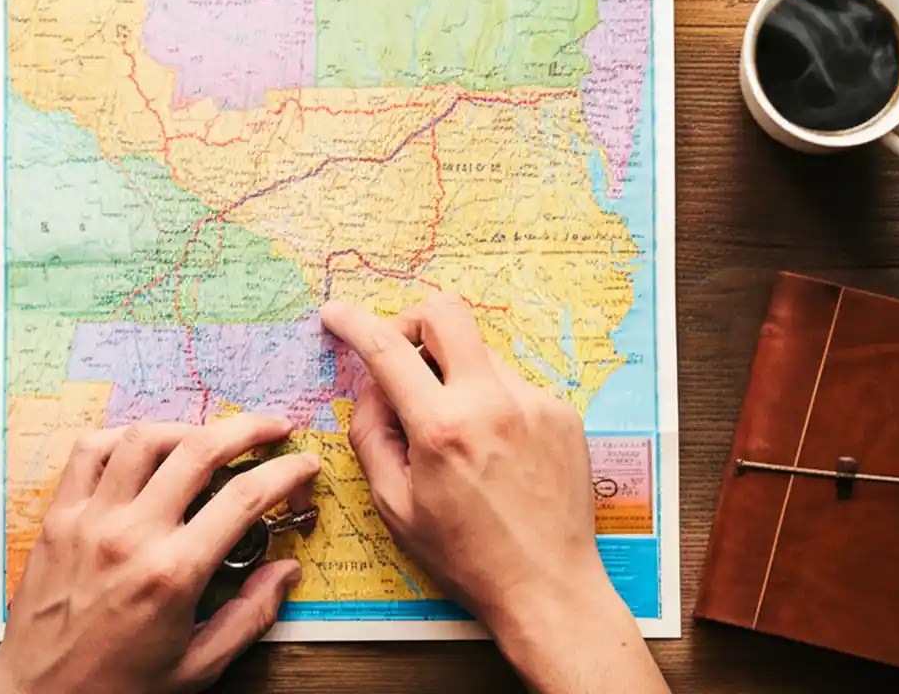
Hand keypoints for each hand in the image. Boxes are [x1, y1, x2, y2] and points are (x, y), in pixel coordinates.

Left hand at [0, 415, 319, 693]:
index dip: (285, 472)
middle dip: (248, 428)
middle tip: (273, 427)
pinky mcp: (59, 518)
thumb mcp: (197, 666)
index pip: (245, 498)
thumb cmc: (116, 689)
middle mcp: (131, 535)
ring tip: (211, 437)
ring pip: (145, 438)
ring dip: (188, 427)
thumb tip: (286, 571)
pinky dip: (124, 437)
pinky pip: (91, 451)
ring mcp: (90, 520)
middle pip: (200, 449)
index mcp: (173, 573)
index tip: (304, 464)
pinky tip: (147, 449)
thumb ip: (250, 616)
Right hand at [321, 294, 669, 693]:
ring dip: (454, 372)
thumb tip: (371, 390)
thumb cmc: (467, 557)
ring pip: (480, 351)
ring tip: (454, 430)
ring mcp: (534, 402)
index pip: (387, 349)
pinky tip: (492, 449)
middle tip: (400, 356)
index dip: (353, 323)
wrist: (548, 587)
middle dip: (412, 321)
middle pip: (446, 312)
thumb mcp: (396, 506)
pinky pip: (512, 384)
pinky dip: (489, 400)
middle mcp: (492, 402)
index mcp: (443, 428)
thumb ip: (372, 436)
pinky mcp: (561, 412)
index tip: (337, 314)